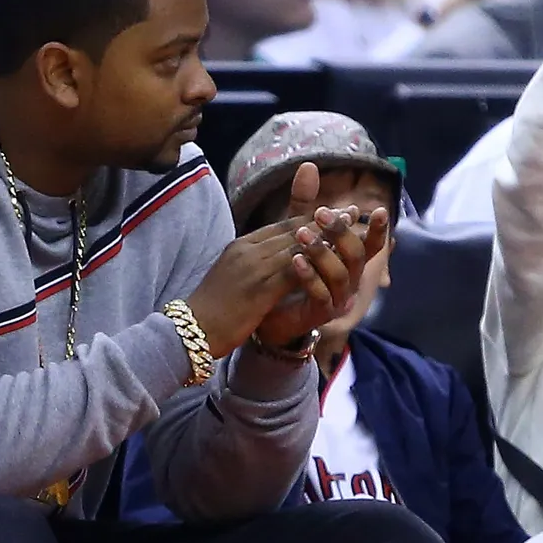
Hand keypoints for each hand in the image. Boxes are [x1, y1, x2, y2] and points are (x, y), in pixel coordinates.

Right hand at [181, 164, 386, 354]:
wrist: (191, 330)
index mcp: (241, 246)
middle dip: (323, 222)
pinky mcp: (259, 288)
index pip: (281, 225)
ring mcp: (253, 267)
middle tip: (351, 215)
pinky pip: (294, 271)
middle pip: (292, 230)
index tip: (333, 213)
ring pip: (296, 246)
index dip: (310, 218)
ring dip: (326, 240)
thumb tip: (275, 258)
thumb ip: (253, 262)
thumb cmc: (212, 308)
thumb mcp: (233, 276)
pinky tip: (335, 265)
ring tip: (350, 234)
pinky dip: (315, 265)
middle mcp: (247, 250)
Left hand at [251, 164, 390, 348]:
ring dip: (323, 252)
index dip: (378, 229)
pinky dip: (310, 277)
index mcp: (348, 261)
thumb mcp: (295, 233)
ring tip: (301, 236)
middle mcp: (349, 280)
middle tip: (321, 214)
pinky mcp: (320, 315)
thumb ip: (304, 205)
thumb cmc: (286, 272)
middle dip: (341, 233)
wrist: (265, 312)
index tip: (378, 210)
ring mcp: (337, 299)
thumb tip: (308, 165)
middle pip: (358, 255)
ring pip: (341, 274)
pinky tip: (295, 261)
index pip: (371, 244)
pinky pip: (321, 295)